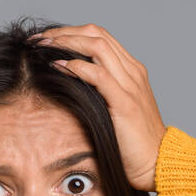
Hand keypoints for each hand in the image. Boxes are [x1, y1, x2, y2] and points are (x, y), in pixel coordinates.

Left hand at [29, 24, 166, 191]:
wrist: (156, 162)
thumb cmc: (133, 143)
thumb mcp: (115, 109)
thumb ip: (100, 93)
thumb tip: (71, 84)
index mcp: (131, 70)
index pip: (100, 36)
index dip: (71, 32)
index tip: (47, 40)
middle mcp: (132, 71)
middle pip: (96, 34)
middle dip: (64, 32)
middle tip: (39, 39)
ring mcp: (130, 85)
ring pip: (97, 46)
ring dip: (66, 42)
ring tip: (44, 47)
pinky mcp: (125, 102)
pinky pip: (99, 74)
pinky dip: (77, 66)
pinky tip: (59, 66)